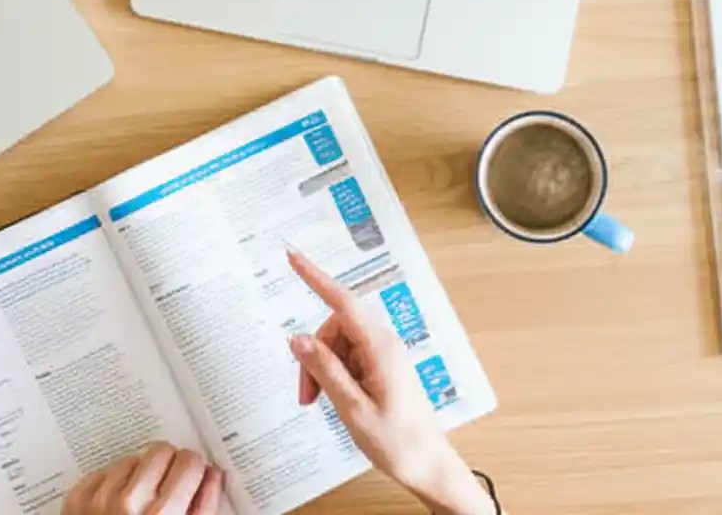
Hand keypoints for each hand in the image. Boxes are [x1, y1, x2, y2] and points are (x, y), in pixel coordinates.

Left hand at [62, 442, 222, 514]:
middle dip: (169, 464)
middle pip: (161, 451)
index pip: (190, 462)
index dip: (194, 469)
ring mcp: (99, 499)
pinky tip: (117, 504)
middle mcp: (129, 503)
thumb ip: (204, 509)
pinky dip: (112, 483)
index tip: (191, 475)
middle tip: (167, 484)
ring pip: (132, 458)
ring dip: (139, 474)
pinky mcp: (76, 501)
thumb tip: (212, 475)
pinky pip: (102, 472)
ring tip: (139, 501)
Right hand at [286, 248, 494, 514]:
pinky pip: (348, 358)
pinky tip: (333, 398)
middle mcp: (384, 344)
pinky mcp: (381, 367)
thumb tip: (298, 339)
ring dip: (321, 368)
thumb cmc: (398, 441)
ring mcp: (383, 355)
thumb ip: (324, 370)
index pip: (342, 301)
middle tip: (304, 393)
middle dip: (312, 354)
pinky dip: (332, 375)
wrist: (427, 465)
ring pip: (338, 344)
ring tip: (317, 401)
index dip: (315, 277)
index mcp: (380, 347)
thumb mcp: (352, 408)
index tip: (294, 257)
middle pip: (334, 328)